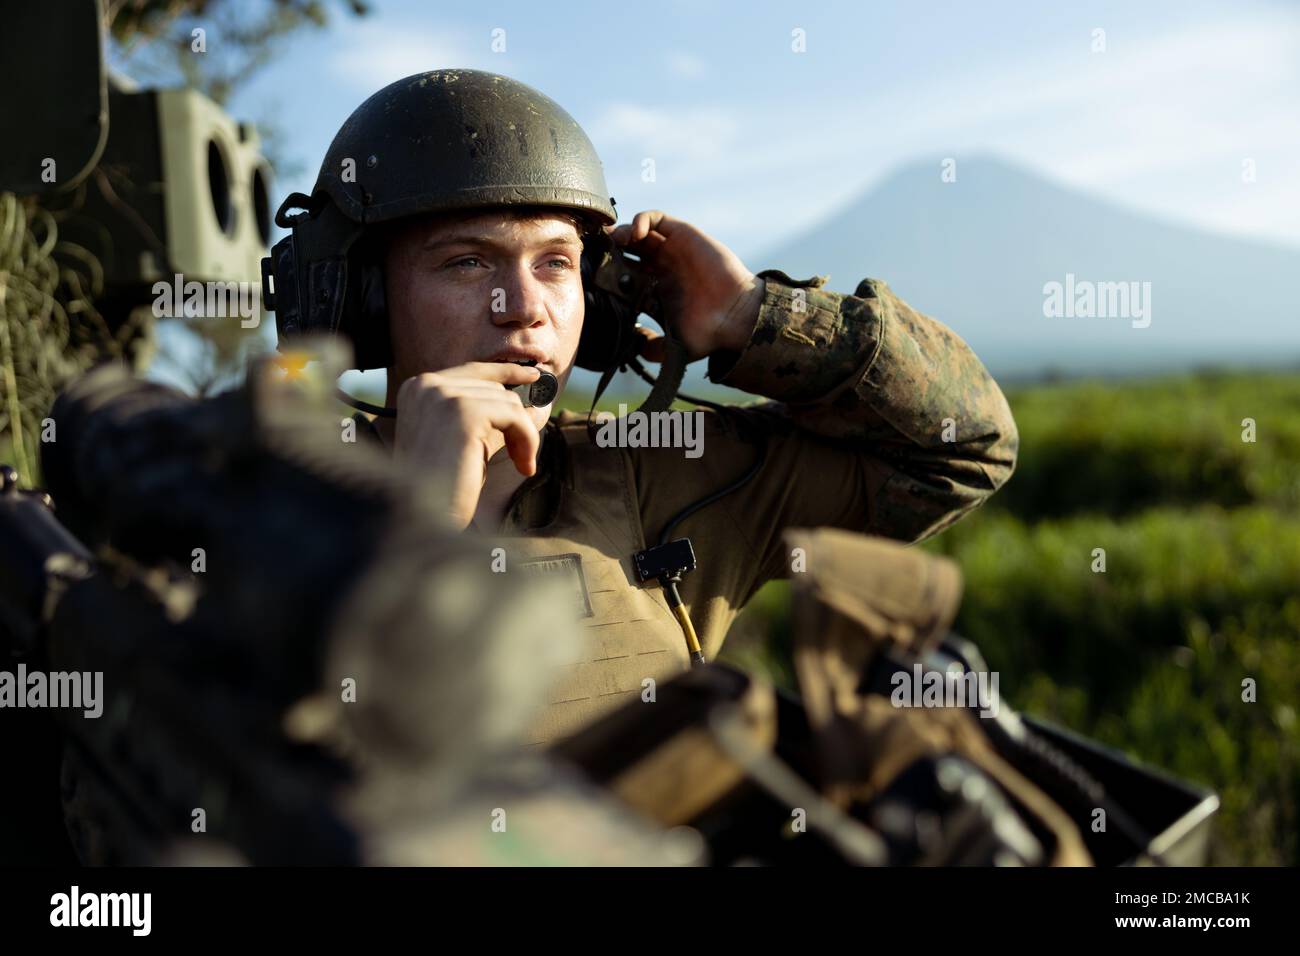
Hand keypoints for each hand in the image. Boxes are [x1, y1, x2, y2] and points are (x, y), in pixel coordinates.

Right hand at [391, 362, 541, 528]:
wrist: (422, 516)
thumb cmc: (443, 485)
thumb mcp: (462, 440)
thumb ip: (485, 416)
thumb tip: (527, 404)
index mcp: (418, 389)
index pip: (473, 369)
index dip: (506, 371)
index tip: (534, 376)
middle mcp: (425, 385)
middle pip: (494, 387)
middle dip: (516, 421)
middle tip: (522, 456)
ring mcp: (442, 395)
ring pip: (508, 402)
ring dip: (523, 435)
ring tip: (521, 464)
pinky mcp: (463, 412)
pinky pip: (514, 416)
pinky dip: (527, 440)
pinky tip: (523, 466)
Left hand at [607, 211, 763, 360]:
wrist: (736, 317)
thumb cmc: (709, 333)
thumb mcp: (674, 348)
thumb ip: (651, 348)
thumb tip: (631, 345)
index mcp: (653, 290)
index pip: (621, 275)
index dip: (605, 273)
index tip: (593, 278)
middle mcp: (660, 268)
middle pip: (625, 251)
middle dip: (609, 251)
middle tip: (597, 256)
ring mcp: (671, 250)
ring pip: (637, 232)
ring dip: (620, 233)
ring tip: (614, 242)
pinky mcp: (683, 235)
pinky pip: (656, 219)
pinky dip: (640, 220)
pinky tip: (634, 235)